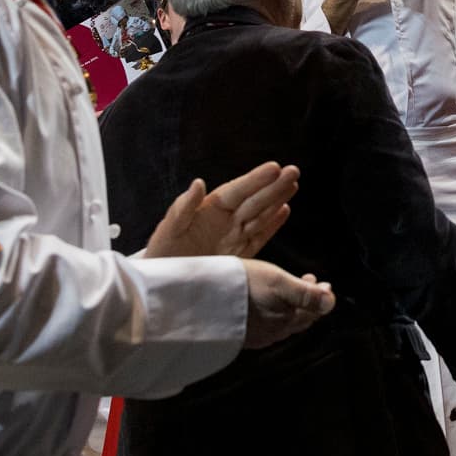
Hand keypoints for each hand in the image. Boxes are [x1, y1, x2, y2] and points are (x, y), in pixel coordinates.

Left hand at [145, 162, 300, 258]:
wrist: (162, 288)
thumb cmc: (162, 255)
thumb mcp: (168, 231)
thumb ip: (183, 208)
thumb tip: (198, 183)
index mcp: (209, 211)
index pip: (237, 191)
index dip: (255, 180)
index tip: (274, 167)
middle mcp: (225, 221)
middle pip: (254, 200)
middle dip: (274, 186)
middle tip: (294, 171)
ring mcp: (233, 237)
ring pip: (261, 215)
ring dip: (277, 199)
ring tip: (294, 184)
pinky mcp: (239, 256)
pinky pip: (259, 237)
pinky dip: (272, 225)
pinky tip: (285, 211)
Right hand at [240, 259, 335, 348]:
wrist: (202, 300)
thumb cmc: (242, 285)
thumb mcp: (278, 282)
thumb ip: (306, 294)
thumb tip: (331, 302)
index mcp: (287, 319)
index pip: (313, 311)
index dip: (321, 296)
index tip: (323, 282)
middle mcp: (276, 332)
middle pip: (300, 319)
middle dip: (308, 301)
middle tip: (310, 282)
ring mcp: (259, 336)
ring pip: (284, 324)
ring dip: (293, 307)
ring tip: (291, 292)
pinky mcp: (243, 336)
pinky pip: (268, 328)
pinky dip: (276, 315)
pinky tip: (269, 308)